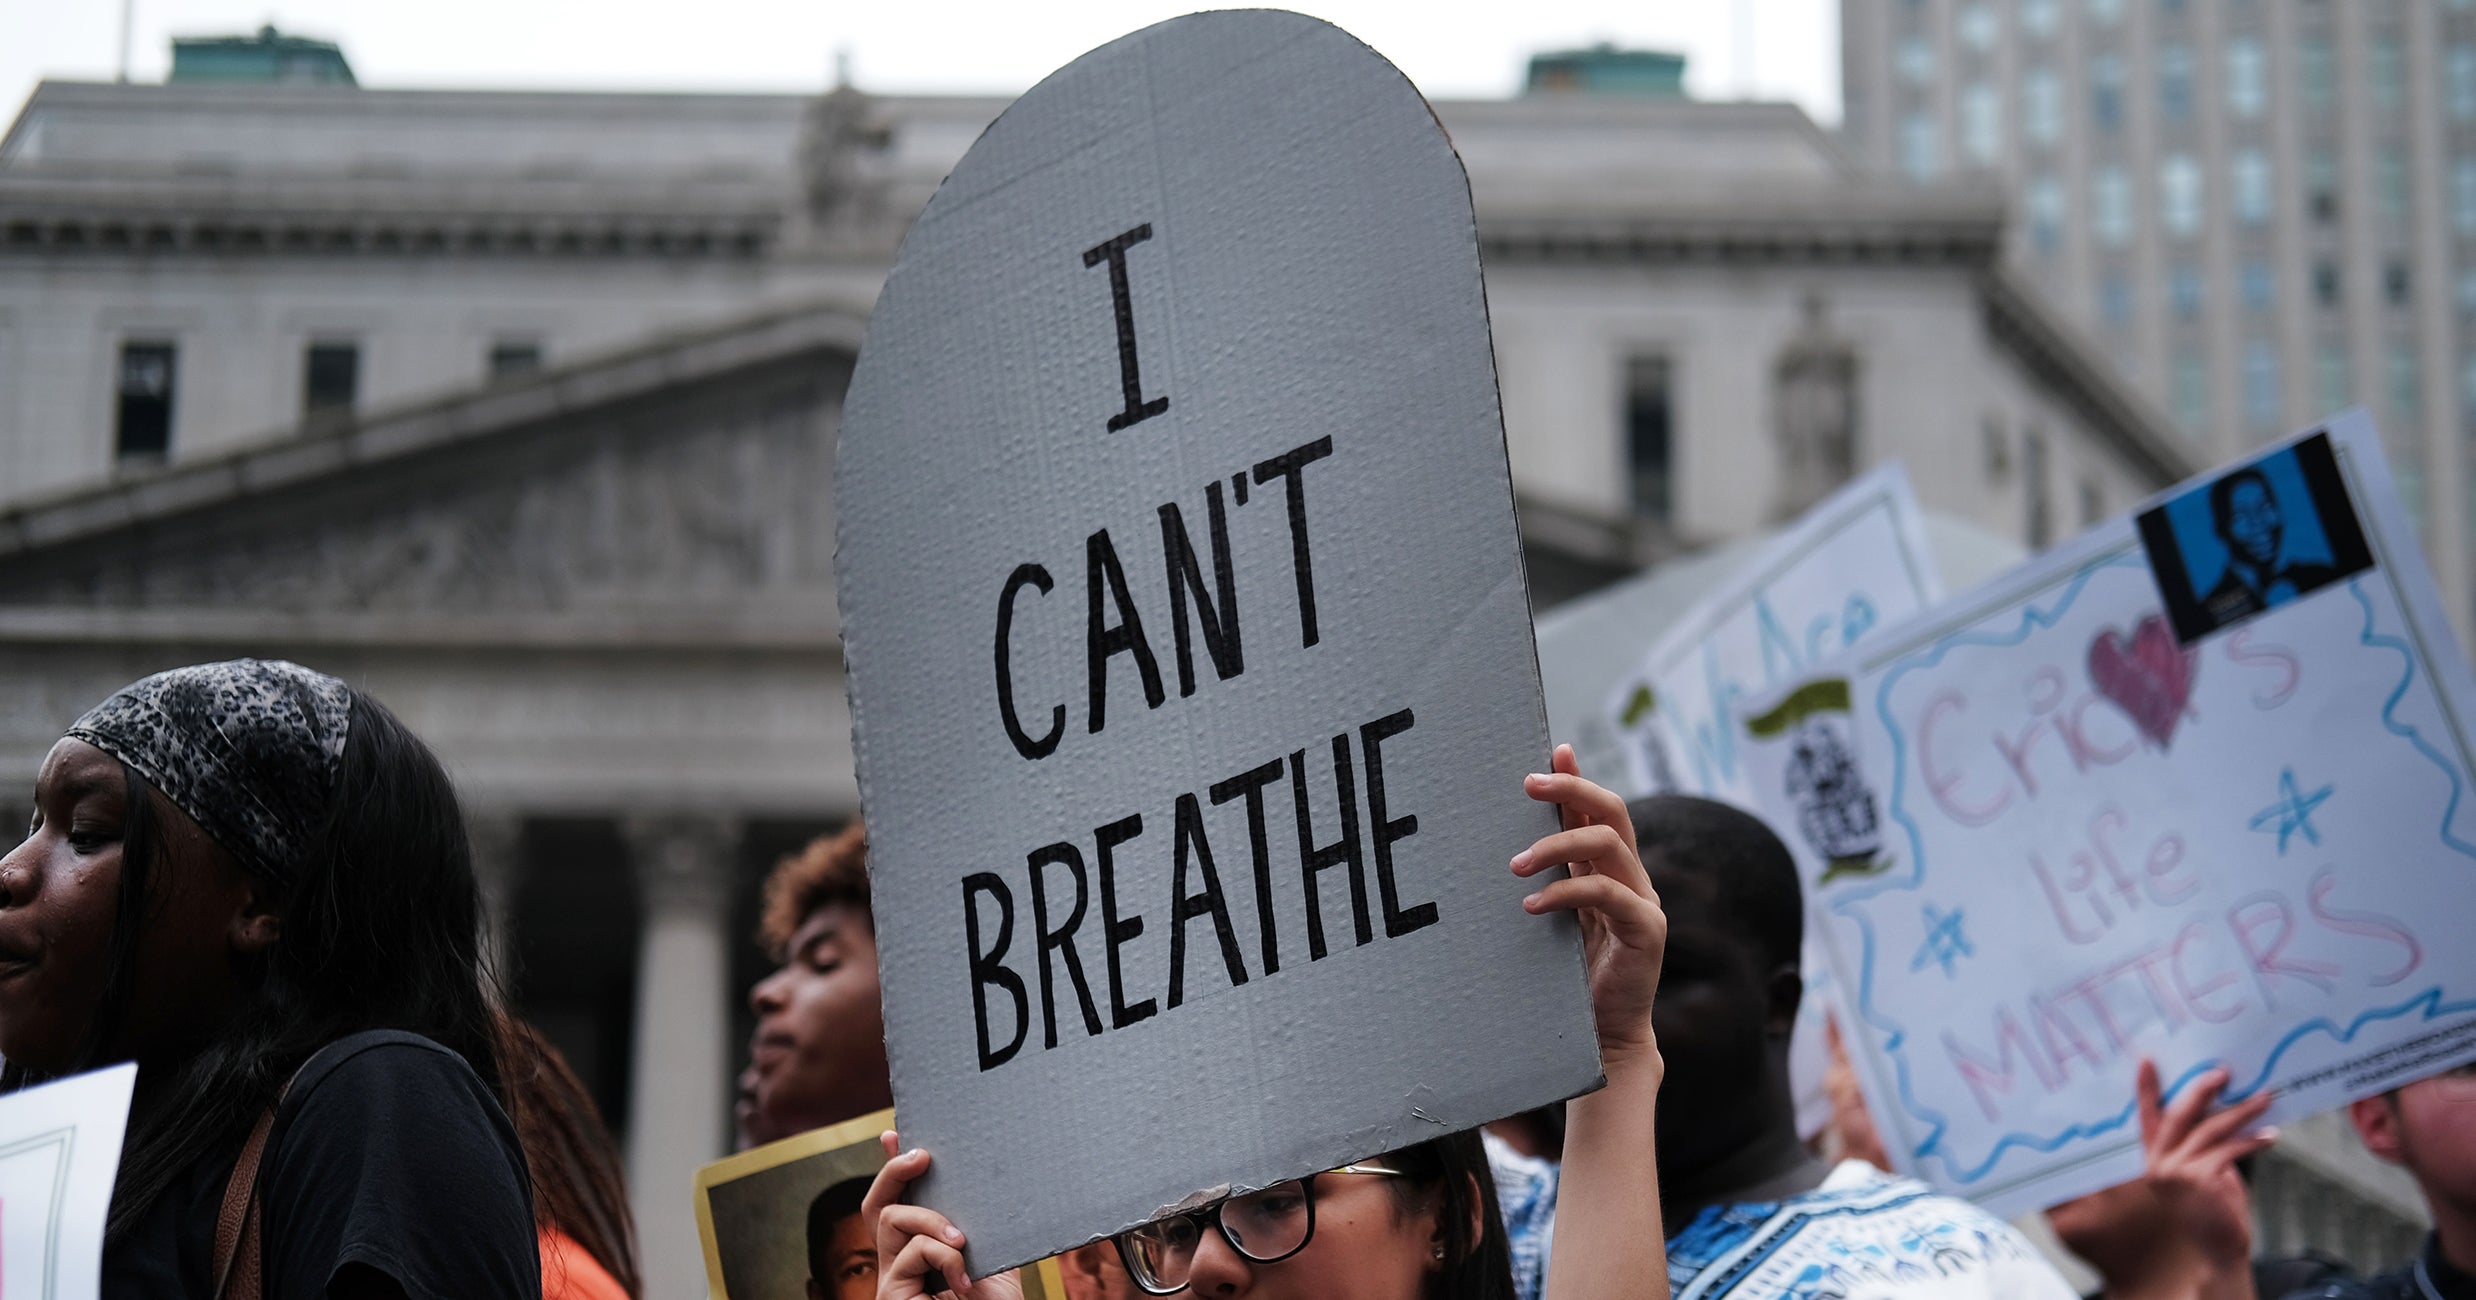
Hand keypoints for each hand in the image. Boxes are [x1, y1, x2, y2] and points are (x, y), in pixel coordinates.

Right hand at [864, 1132, 1025, 1299]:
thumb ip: (983, 1226)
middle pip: (877, 1205)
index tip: (893, 1134)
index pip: (899, 1201)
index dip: (892, 1167)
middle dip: (892, 1171)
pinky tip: (964, 1280)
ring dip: (930, 1219)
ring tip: (962, 1241)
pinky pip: (913, 1252)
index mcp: (922, 1249)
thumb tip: (989, 1183)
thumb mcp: (994, 1256)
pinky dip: (943, 1257)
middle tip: (919, 1154)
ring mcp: (891, 1278)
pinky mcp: (890, 1294)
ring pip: (891, 1219)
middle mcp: (899, 1261)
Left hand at [1514, 745, 1666, 1069]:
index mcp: (1608, 869)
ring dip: (1557, 845)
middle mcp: (1630, 877)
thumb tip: (1501, 845)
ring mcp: (1642, 902)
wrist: (1601, 1038)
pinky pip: (1608, 895)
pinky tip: (1532, 905)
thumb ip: (1540, 881)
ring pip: (1609, 844)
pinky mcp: (1646, 931)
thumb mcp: (1549, 919)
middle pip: (1611, 811)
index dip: (1577, 778)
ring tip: (1514, 864)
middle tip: (1527, 786)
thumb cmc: (1567, 978)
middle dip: (1570, 790)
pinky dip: (1566, 892)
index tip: (1551, 752)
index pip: (1597, 808)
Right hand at [2137, 1058, 2275, 1269]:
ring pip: (2210, 1128)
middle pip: (2178, 1113)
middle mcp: (2159, 1162)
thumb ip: (2199, 1145)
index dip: (2145, 1087)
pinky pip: (2229, 1149)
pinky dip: (2252, 1140)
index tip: (2147, 1058)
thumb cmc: (2213, 1208)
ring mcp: (2176, 1171)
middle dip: (2202, 1089)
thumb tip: (2222, 1107)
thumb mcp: (2199, 1171)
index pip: (2145, 1115)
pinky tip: (2270, 1136)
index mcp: (2154, 1157)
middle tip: (2224, 1073)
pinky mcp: (2200, 1179)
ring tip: (2264, 1099)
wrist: (2219, 1248)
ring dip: (2241, 1111)